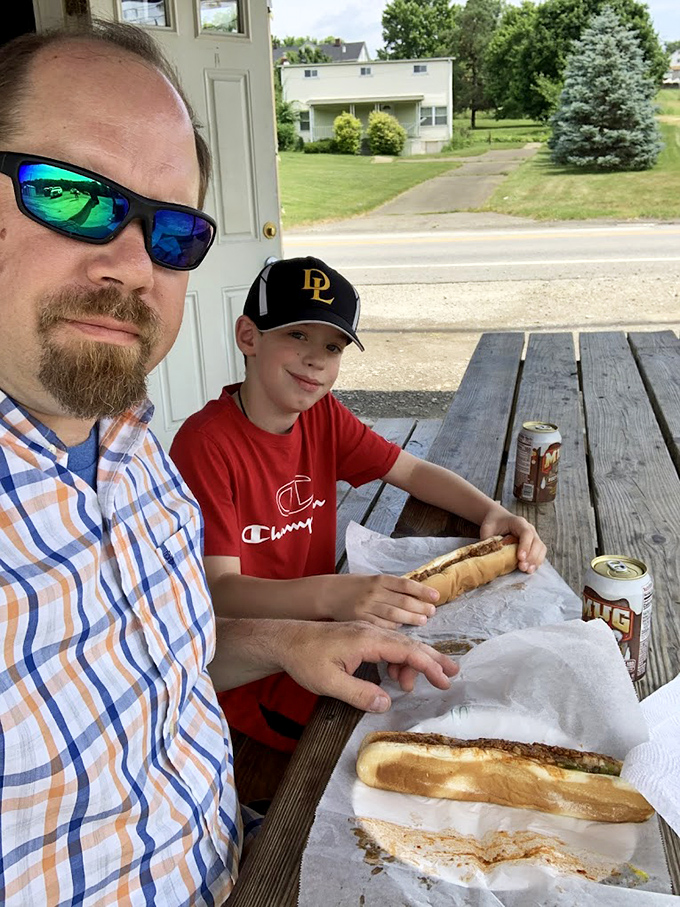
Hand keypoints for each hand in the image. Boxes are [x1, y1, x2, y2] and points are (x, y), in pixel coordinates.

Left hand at [276, 620, 457, 713]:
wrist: (285, 640)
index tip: (443, 681)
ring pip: (399, 645)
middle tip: (452, 674)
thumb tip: (387, 704)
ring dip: (411, 664)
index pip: (406, 650)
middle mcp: (370, 632)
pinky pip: (388, 646)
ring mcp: (366, 633)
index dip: (428, 665)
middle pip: (409, 644)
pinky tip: (394, 677)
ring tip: (409, 686)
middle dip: (432, 659)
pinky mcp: (360, 637)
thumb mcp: (330, 682)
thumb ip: (359, 694)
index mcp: (367, 639)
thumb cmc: (305, 659)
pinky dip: (398, 661)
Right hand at [323, 573, 438, 629]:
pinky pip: (381, 625)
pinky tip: (402, 629)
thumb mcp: (370, 579)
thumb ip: (389, 587)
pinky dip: (393, 627)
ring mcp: (366, 606)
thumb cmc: (352, 587)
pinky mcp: (360, 619)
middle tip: (432, 611)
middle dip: (420, 606)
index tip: (436, 596)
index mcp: (378, 580)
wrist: (326, 593)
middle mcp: (374, 592)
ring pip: (394, 614)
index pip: (405, 584)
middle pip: (403, 600)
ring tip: (423, 620)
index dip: (422, 590)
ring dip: (411, 617)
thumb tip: (415, 594)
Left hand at [478, 507, 545, 572]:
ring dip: (535, 561)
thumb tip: (486, 555)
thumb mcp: (487, 529)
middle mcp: (529, 528)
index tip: (520, 557)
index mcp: (518, 522)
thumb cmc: (493, 524)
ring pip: (540, 548)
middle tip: (522, 567)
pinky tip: (530, 569)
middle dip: (531, 556)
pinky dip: (536, 562)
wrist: (499, 519)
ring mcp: (533, 536)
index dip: (525, 545)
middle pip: (536, 542)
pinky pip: (540, 553)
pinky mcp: (534, 544)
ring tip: (527, 571)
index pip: (526, 533)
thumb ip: (488, 540)